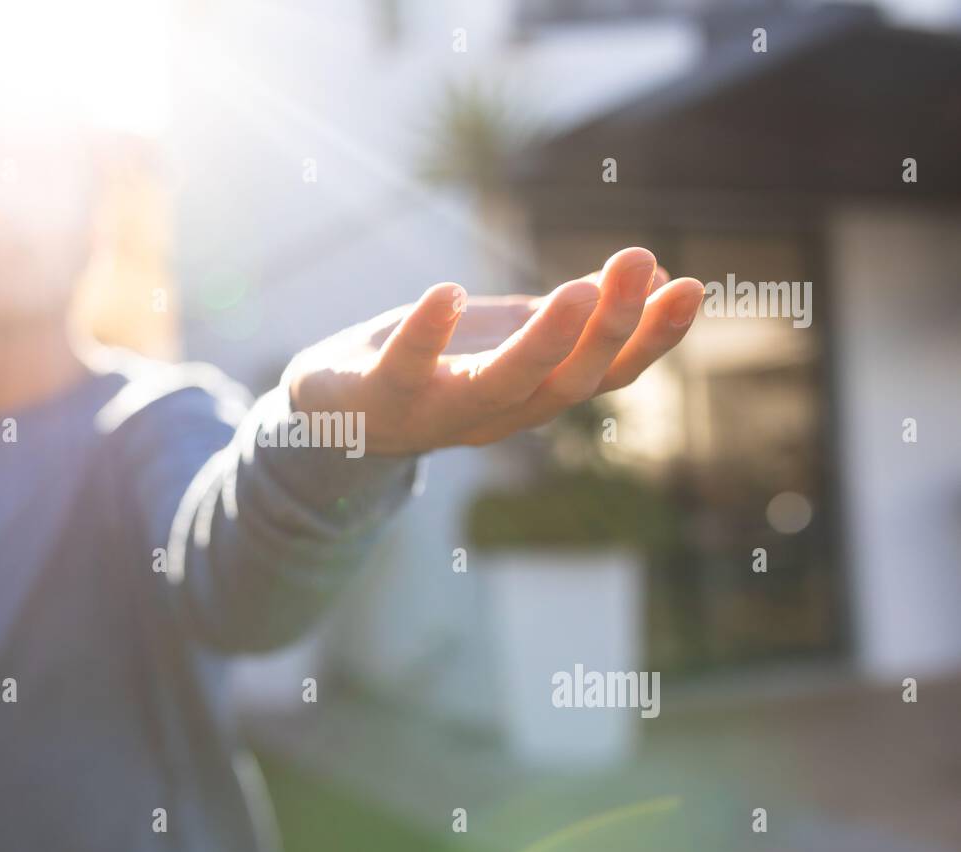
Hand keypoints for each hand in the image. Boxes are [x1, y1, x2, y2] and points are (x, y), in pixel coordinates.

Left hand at [287, 247, 703, 454]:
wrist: (331, 410)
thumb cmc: (429, 366)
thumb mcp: (504, 338)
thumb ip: (565, 318)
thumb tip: (650, 275)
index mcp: (531, 396)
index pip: (606, 374)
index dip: (652, 337)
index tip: (693, 285)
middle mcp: (495, 414)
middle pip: (566, 383)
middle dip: (609, 327)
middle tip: (641, 264)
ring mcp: (437, 412)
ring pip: (502, 386)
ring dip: (544, 342)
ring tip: (577, 289)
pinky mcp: (379, 397)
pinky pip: (406, 369)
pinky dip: (427, 335)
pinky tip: (449, 292)